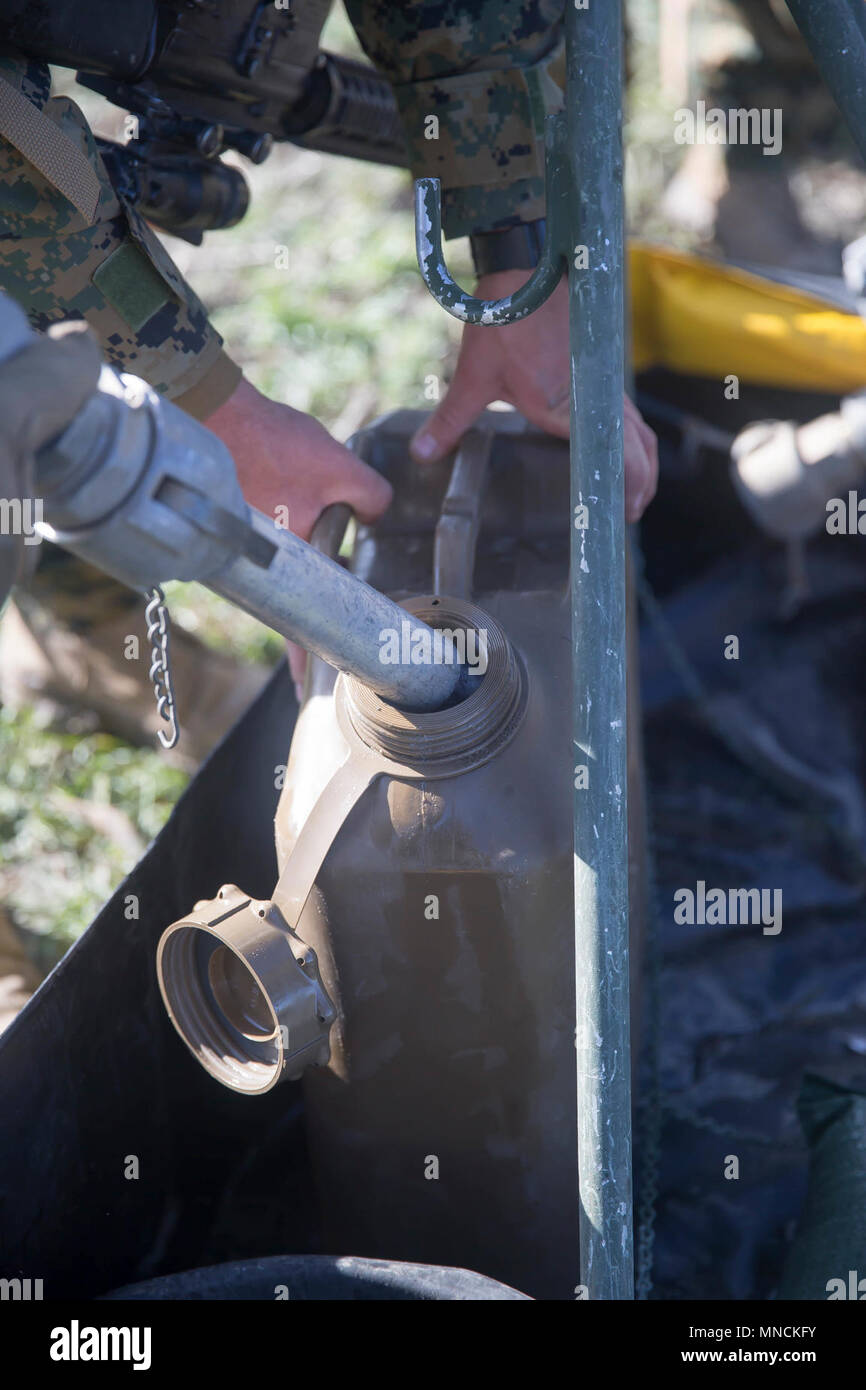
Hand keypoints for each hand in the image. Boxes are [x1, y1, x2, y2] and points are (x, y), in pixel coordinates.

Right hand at [204, 376, 391, 696]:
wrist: (216, 412)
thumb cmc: (272, 444)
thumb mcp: (341, 467)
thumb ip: (372, 497)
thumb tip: (378, 514)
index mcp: (287, 562)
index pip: (297, 631)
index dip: (306, 664)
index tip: (307, 692)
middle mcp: (256, 564)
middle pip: (287, 606)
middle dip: (305, 621)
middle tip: (322, 644)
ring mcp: (240, 547)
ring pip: (278, 575)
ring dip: (297, 576)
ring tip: (317, 566)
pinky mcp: (233, 526)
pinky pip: (265, 548)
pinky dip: (284, 545)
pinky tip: (295, 520)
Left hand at [409, 268, 657, 522]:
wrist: (528, 266)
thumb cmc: (504, 321)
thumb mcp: (474, 377)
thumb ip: (450, 421)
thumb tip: (421, 456)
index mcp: (569, 409)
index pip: (615, 459)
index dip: (626, 490)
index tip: (624, 516)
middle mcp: (595, 397)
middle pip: (637, 450)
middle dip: (639, 485)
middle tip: (630, 514)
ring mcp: (602, 381)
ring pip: (639, 429)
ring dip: (641, 461)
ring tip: (634, 488)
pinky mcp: (601, 368)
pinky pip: (628, 411)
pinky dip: (633, 436)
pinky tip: (619, 445)